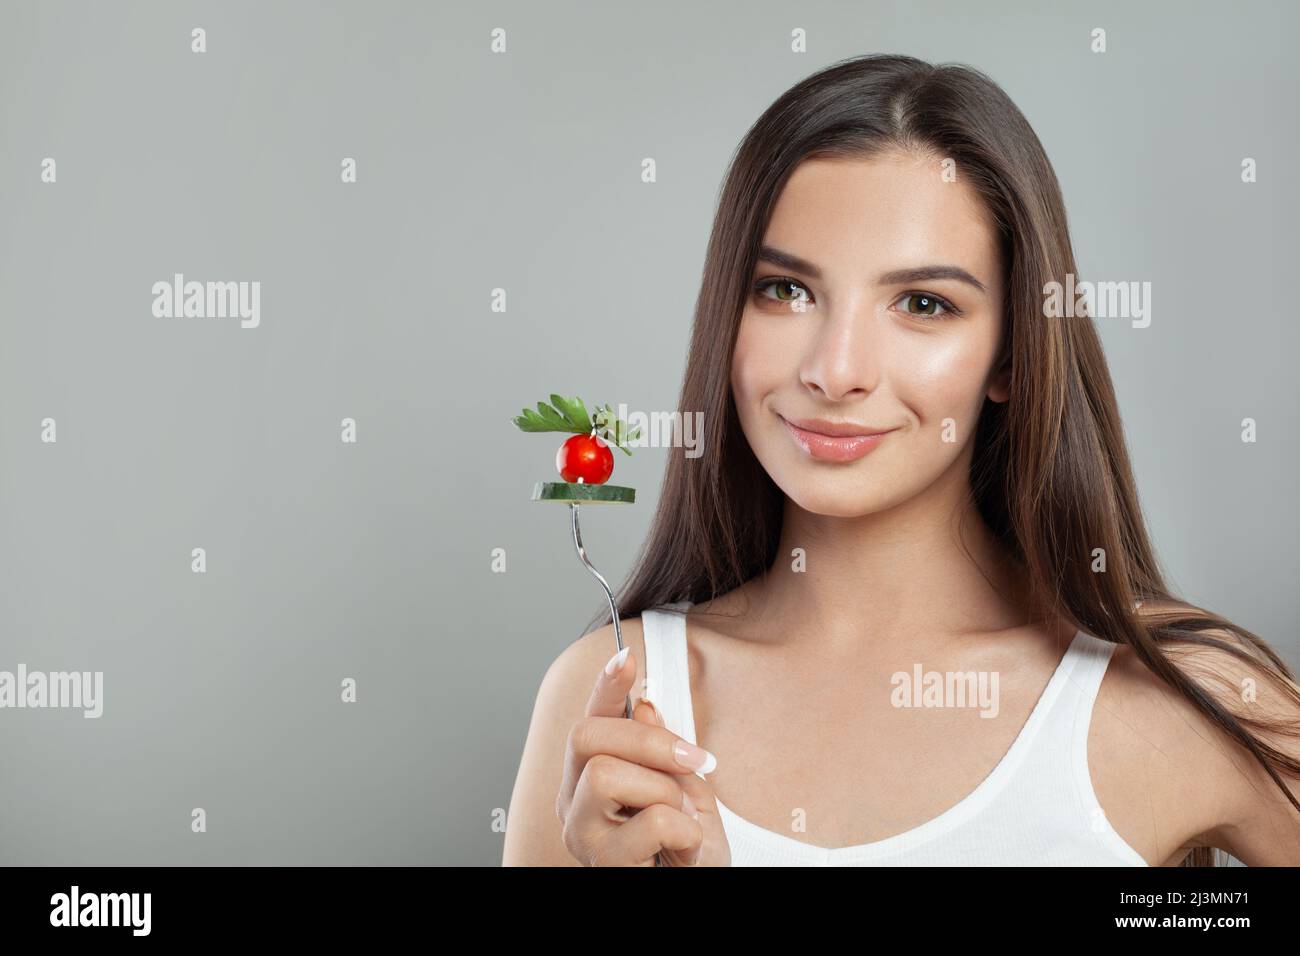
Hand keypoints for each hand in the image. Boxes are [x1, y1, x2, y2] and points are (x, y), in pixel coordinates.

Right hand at [556, 645, 731, 865]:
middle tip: (694, 762)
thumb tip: (643, 705)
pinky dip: (684, 831)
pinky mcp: (602, 865)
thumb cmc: (686, 849)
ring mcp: (581, 834)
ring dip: (664, 792)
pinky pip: (649, 821)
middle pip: (586, 737)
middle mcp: (573, 801)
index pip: (591, 720)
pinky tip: (684, 850)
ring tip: (683, 821)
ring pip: (606, 775)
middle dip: (648, 740)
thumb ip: (663, 751)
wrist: (699, 890)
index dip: (605, 686)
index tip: (626, 656)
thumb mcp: (686, 790)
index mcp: (590, 776)